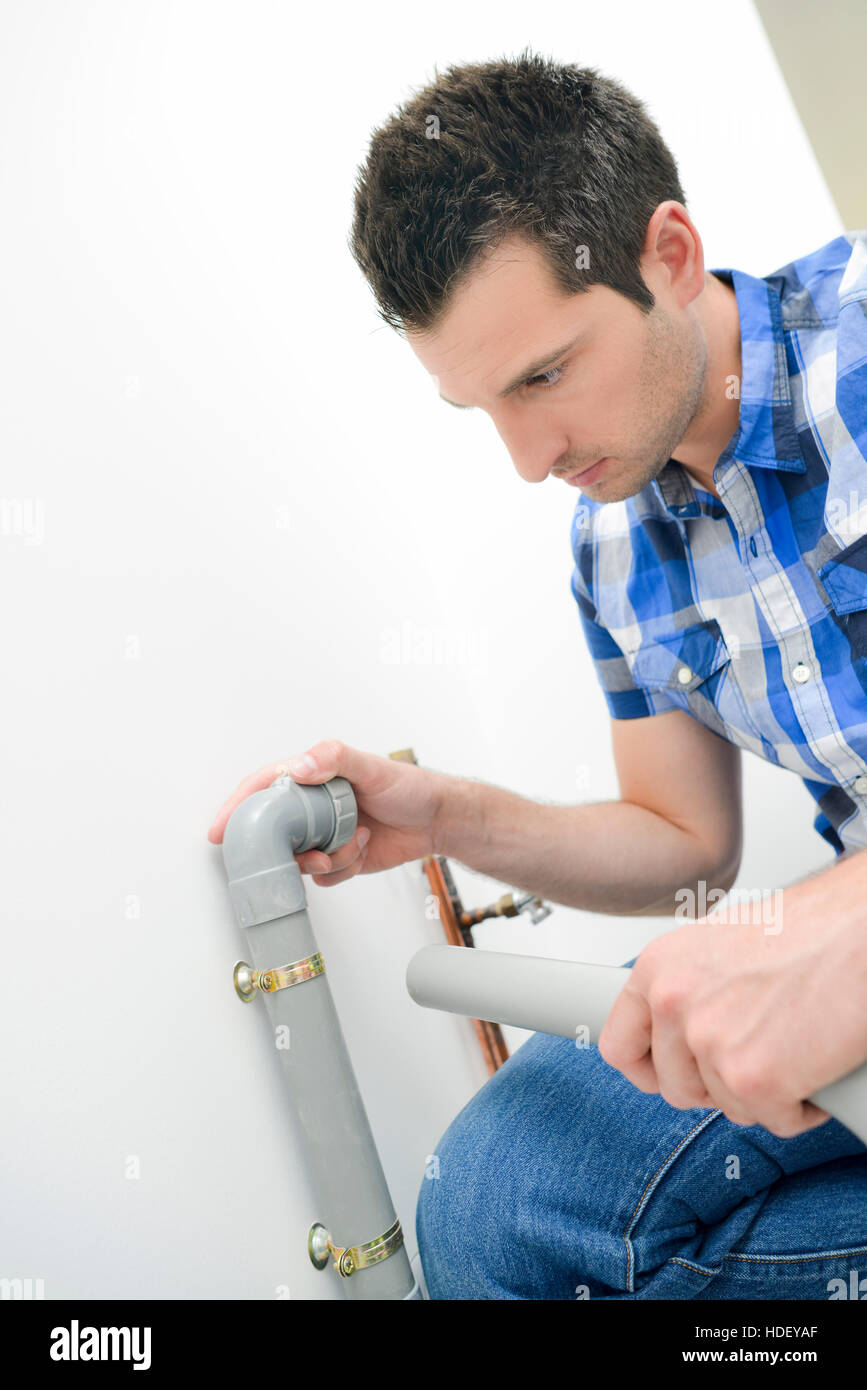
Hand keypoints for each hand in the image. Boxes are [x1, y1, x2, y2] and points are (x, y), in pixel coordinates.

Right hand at [208, 738, 447, 885]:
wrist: (436, 820)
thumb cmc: (408, 786)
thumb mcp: (371, 766)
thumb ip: (333, 758)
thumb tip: (297, 767)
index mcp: (312, 779)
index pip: (263, 789)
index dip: (237, 807)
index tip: (221, 830)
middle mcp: (313, 808)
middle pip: (276, 833)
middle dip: (288, 849)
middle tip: (311, 851)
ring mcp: (323, 835)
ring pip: (299, 860)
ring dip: (325, 859)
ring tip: (353, 843)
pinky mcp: (337, 859)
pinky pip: (323, 877)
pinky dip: (342, 869)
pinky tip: (364, 849)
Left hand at [597, 881, 866, 1137]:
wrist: (862, 932)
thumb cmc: (811, 930)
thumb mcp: (721, 948)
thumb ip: (691, 990)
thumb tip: (681, 1033)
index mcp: (659, 966)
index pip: (618, 1046)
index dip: (649, 1070)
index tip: (669, 1076)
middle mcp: (673, 1002)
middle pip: (676, 1087)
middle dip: (719, 1083)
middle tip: (759, 1055)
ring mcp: (710, 1042)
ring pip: (729, 1106)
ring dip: (766, 1092)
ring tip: (796, 1046)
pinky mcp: (754, 1078)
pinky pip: (775, 1121)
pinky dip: (802, 1106)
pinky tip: (818, 1063)